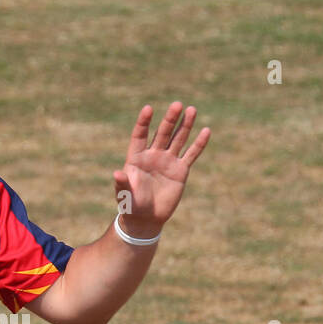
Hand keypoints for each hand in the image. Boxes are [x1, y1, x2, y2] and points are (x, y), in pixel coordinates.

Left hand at [113, 101, 210, 237]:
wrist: (146, 219)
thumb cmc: (131, 206)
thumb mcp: (124, 195)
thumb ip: (122, 183)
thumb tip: (116, 173)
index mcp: (137, 158)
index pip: (140, 135)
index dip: (144, 122)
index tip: (149, 109)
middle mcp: (153, 155)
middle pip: (162, 133)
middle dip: (170, 119)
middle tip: (177, 105)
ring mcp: (168, 161)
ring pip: (178, 139)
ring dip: (185, 125)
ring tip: (191, 109)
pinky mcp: (180, 171)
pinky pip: (191, 154)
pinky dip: (198, 144)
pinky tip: (206, 131)